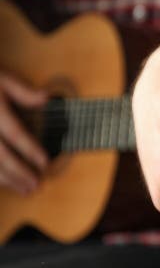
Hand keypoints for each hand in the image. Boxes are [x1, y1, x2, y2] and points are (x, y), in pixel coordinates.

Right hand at [0, 72, 47, 193]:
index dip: (30, 149)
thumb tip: (47, 98)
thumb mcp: (1, 78)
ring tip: (24, 189)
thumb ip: (22, 91)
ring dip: (5, 179)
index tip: (46, 163)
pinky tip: (4, 184)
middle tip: (37, 184)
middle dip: (19, 172)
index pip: (14, 133)